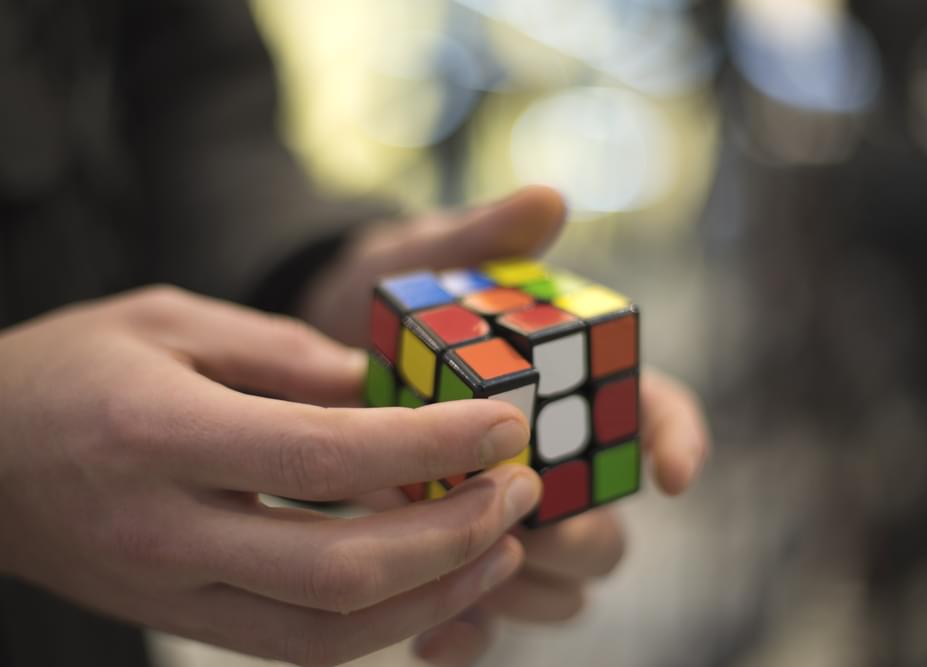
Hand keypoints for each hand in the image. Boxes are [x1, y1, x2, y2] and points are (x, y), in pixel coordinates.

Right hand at [0, 286, 543, 665]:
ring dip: (434, 596)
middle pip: (340, 570)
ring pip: (328, 634)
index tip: (504, 424)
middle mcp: (167, 530)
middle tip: (521, 490)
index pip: (327, 455)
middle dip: (455, 537)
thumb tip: (388, 391)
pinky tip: (435, 578)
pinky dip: (381, 622)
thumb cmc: (72, 368)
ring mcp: (172, 591)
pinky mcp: (182, 620)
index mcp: (161, 434)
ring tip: (503, 544)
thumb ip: (285, 355)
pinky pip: (297, 645)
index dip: (433, 445)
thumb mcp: (172, 321)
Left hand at [297, 187, 709, 664]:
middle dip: (587, 531)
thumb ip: (482, 240)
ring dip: (529, 589)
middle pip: (612, 519)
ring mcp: (511, 512)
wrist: (324, 340)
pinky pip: (490, 614)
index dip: (678, 441)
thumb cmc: (395, 293)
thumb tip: (548, 197)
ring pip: (561, 582)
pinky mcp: (460, 553)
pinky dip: (473, 632)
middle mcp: (555, 456)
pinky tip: (434, 633)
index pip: (652, 412)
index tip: (674, 472)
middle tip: (538, 521)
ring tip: (473, 574)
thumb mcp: (427, 259)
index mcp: (571, 385)